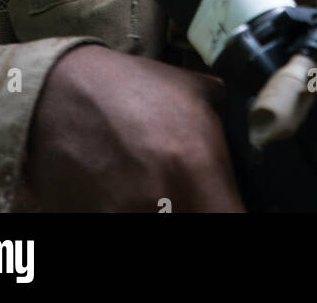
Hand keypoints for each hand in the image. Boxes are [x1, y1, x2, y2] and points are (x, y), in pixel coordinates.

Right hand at [24, 43, 245, 211]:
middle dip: (201, 213)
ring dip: (167, 214)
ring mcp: (124, 218)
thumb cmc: (129, 88)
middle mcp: (164, 200)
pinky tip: (130, 197)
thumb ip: (230, 123)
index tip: (230, 207)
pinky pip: (121, 229)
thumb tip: (258, 139)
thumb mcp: (194, 91)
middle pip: (201, 226)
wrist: (57, 92)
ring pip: (162, 229)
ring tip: (158, 194)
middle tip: (193, 197)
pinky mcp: (92, 225)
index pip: (234, 221)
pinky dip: (133, 215)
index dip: (235, 214)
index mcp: (197, 165)